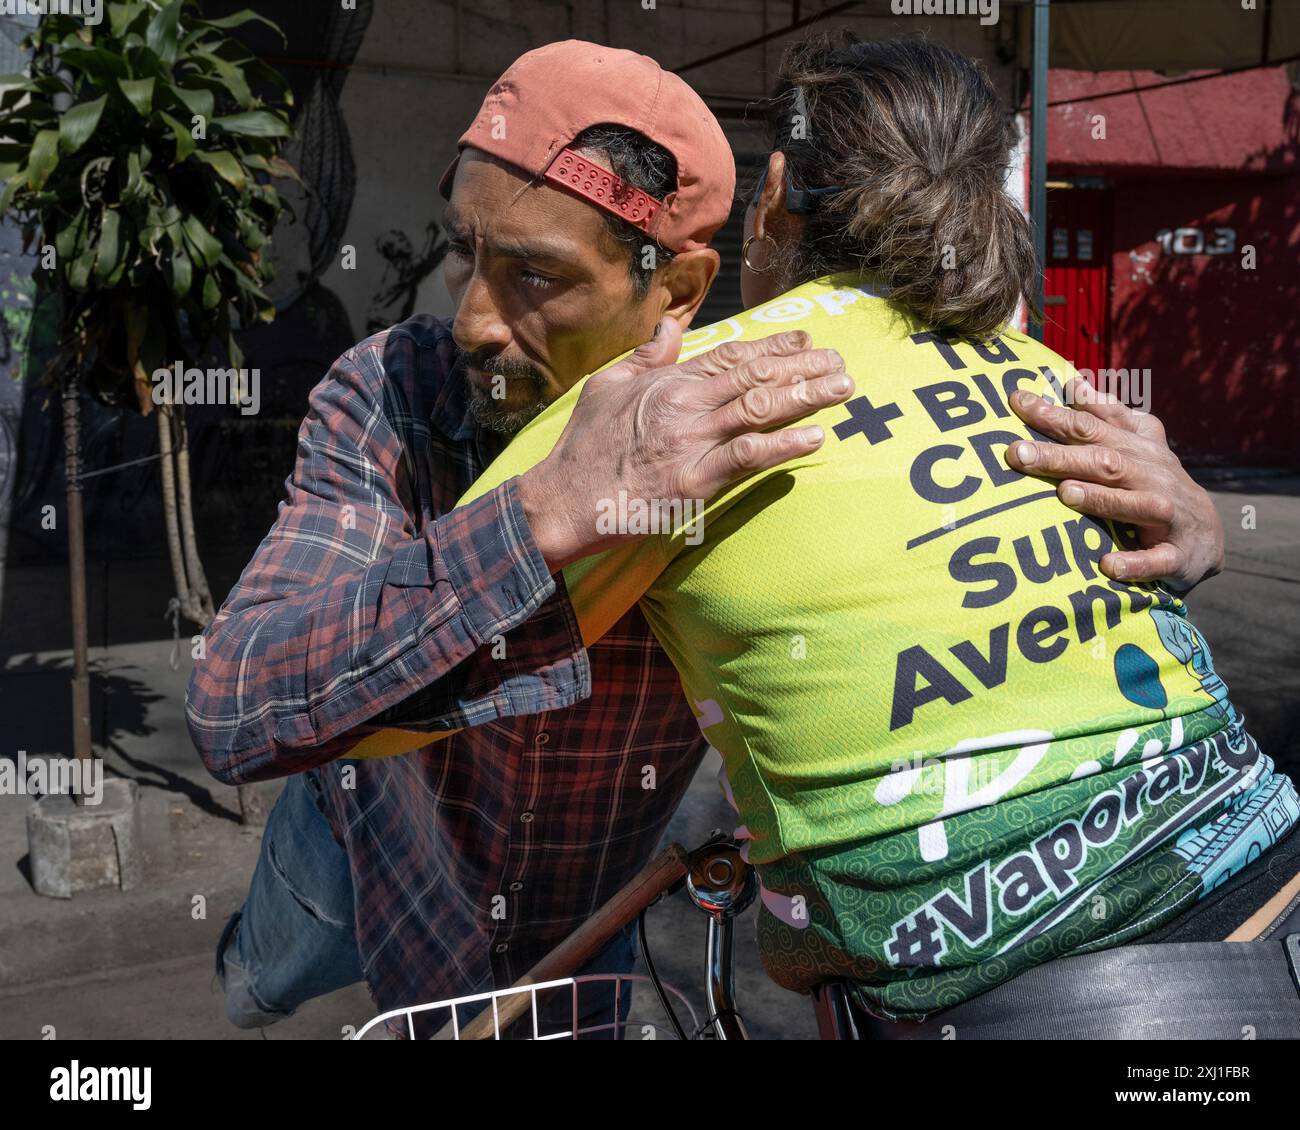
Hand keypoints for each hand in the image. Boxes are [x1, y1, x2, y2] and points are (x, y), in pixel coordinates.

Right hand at [519, 322, 854, 570]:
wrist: (563, 499)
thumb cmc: (583, 447)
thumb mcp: (606, 386)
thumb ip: (644, 355)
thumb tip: (668, 325)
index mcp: (667, 382)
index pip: (731, 356)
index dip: (773, 347)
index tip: (806, 341)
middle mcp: (684, 405)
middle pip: (755, 377)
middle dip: (804, 368)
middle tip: (842, 362)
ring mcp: (691, 443)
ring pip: (759, 410)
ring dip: (806, 397)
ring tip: (843, 388)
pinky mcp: (694, 482)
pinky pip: (747, 458)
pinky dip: (783, 445)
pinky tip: (815, 436)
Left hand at [1004, 377, 1223, 591]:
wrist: (1207, 538)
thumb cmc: (1157, 485)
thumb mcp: (1139, 446)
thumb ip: (1108, 416)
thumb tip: (1073, 382)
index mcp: (1139, 450)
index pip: (1092, 427)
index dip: (1056, 414)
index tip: (1016, 401)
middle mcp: (1153, 477)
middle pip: (1105, 462)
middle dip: (1061, 456)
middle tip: (1016, 452)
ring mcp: (1167, 516)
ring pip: (1134, 505)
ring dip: (1100, 499)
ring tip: (1065, 493)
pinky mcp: (1175, 556)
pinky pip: (1156, 560)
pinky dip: (1134, 562)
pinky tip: (1108, 564)